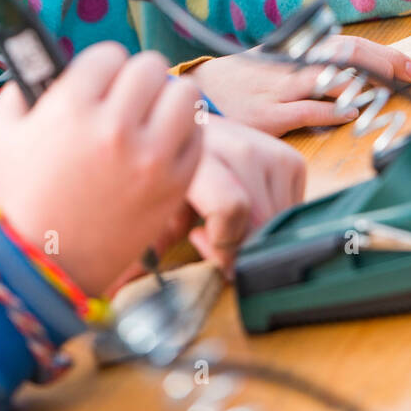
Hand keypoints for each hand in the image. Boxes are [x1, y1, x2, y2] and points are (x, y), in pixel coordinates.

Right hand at [0, 43, 202, 296]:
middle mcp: (114, 128)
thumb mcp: (3, 133)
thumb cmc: (24, 196)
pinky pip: (199, 135)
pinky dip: (183, 135)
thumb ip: (22, 87)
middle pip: (149, 67)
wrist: (46, 265)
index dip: (101, 68)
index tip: (98, 83)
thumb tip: (46, 62)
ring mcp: (150, 158)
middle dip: (135, 79)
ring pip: (184, 94)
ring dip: (167, 100)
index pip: (108, 54)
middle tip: (126, 99)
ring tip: (152, 116)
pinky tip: (162, 146)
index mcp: (71, 108)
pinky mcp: (174, 185)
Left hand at [153, 117, 305, 276]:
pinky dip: (271, 222)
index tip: (200, 241)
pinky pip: (290, 211)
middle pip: (257, 223)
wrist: (193, 125)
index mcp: (199, 155)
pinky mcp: (291, 158)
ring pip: (276, 221)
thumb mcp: (157, 200)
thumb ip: (148, 241)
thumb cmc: (173, 169)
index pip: (232, 207)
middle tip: (210, 240)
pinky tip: (247, 209)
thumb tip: (119, 286)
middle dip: (236, 248)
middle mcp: (239, 147)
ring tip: (224, 220)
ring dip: (253, 236)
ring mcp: (269, 150)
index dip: (222, 243)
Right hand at [190, 39, 410, 135]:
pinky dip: (331, 111)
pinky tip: (350, 113)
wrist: (198, 97)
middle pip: (346, 55)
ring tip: (389, 89)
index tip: (408, 63)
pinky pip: (307, 111)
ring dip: (364, 83)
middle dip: (384, 62)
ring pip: (330, 78)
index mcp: (294, 51)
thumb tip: (343, 61)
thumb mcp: (270, 59)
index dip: (382, 52)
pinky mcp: (268, 116)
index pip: (346, 44)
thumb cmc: (238, 80)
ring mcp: (279, 90)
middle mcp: (290, 66)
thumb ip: (304, 58)